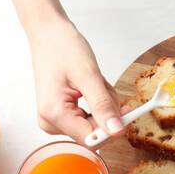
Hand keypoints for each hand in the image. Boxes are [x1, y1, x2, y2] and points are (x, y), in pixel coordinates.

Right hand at [27, 17, 122, 141]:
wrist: (49, 34)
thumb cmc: (62, 48)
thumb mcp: (88, 75)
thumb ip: (103, 106)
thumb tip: (116, 131)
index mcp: (54, 114)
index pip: (91, 139)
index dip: (112, 128)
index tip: (125, 110)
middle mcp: (50, 122)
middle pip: (94, 133)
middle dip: (106, 112)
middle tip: (104, 87)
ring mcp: (54, 120)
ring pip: (94, 125)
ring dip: (103, 105)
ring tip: (94, 82)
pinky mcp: (60, 115)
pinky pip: (89, 118)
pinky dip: (97, 104)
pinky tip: (90, 87)